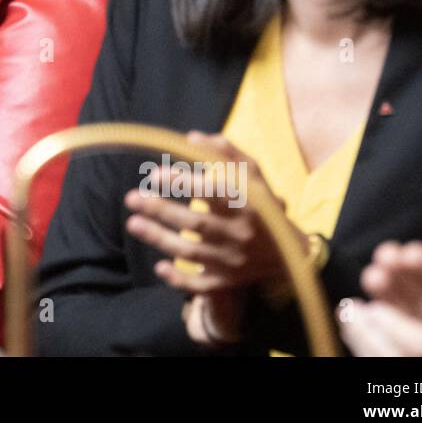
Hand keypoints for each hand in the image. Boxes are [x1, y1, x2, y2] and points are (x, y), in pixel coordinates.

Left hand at [125, 132, 306, 344]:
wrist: (290, 253)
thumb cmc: (263, 205)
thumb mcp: (253, 175)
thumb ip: (226, 153)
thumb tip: (191, 137)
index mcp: (247, 205)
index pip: (214, 193)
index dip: (184, 184)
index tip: (156, 174)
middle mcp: (239, 234)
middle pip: (196, 224)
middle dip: (161, 211)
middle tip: (132, 198)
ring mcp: (232, 261)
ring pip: (191, 253)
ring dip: (159, 239)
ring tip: (132, 223)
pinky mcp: (227, 281)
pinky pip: (201, 285)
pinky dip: (180, 279)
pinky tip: (160, 267)